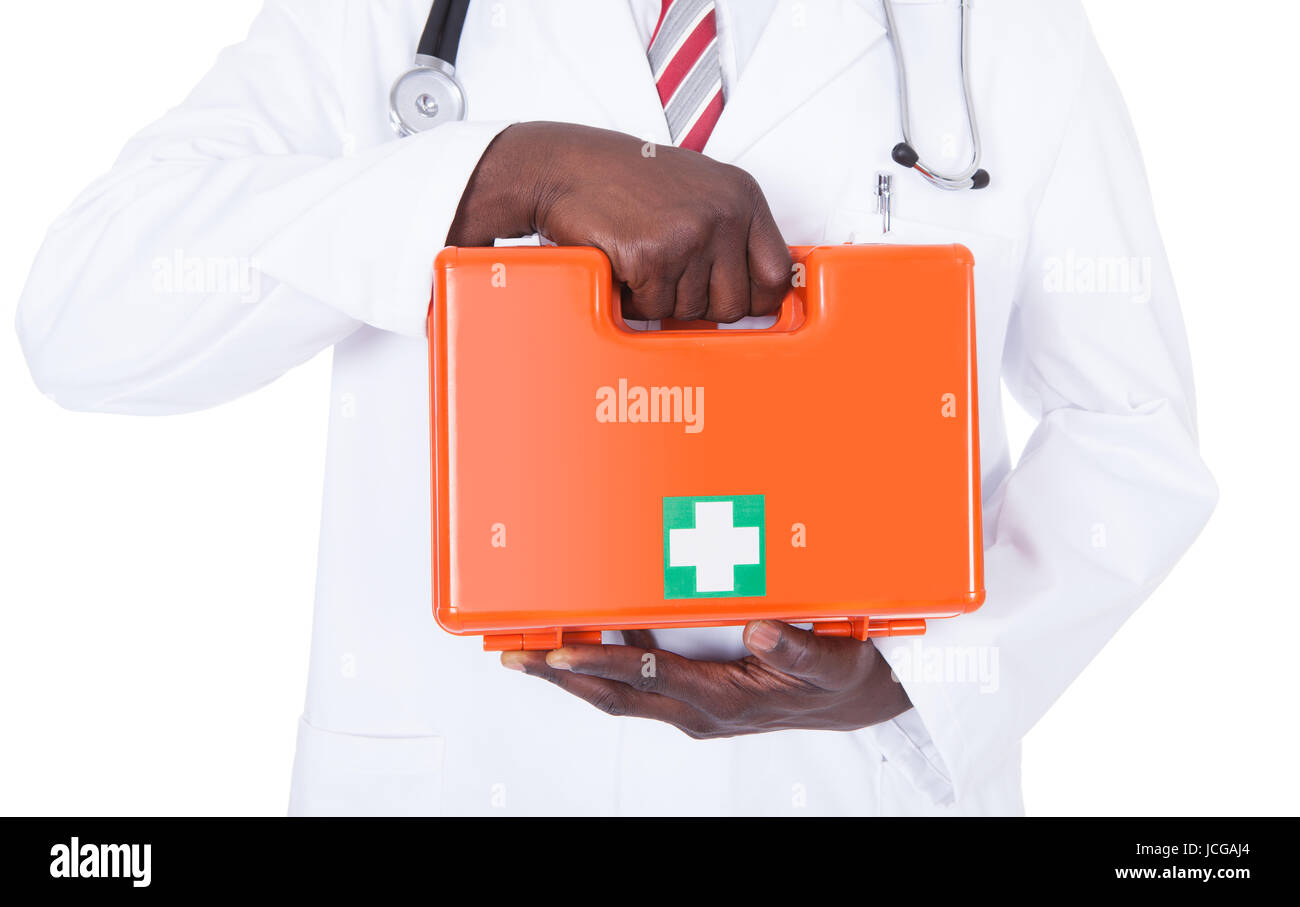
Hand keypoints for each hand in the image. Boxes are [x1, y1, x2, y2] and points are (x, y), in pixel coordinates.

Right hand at [447, 122, 791, 321]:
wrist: (567, 166)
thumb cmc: (627, 181)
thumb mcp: (699, 191)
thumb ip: (732, 233)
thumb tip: (759, 295)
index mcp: (743, 197)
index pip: (777, 273)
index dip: (756, 299)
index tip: (737, 302)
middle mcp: (725, 214)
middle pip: (735, 305)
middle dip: (700, 305)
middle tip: (670, 278)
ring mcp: (691, 235)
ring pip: (691, 312)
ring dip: (660, 300)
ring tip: (641, 260)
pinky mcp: (654, 256)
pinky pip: (653, 310)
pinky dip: (633, 299)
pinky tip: (623, 266)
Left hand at [500, 621, 911, 737]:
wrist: (857, 703)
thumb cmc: (842, 678)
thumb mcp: (830, 661)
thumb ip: (794, 649)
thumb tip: (759, 632)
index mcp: (724, 700)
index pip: (646, 677)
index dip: (598, 662)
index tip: (557, 649)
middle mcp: (699, 710)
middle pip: (614, 695)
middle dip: (561, 675)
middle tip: (514, 655)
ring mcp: (695, 707)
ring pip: (621, 693)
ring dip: (575, 674)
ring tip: (533, 650)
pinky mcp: (698, 697)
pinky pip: (641, 684)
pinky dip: (608, 664)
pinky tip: (591, 639)